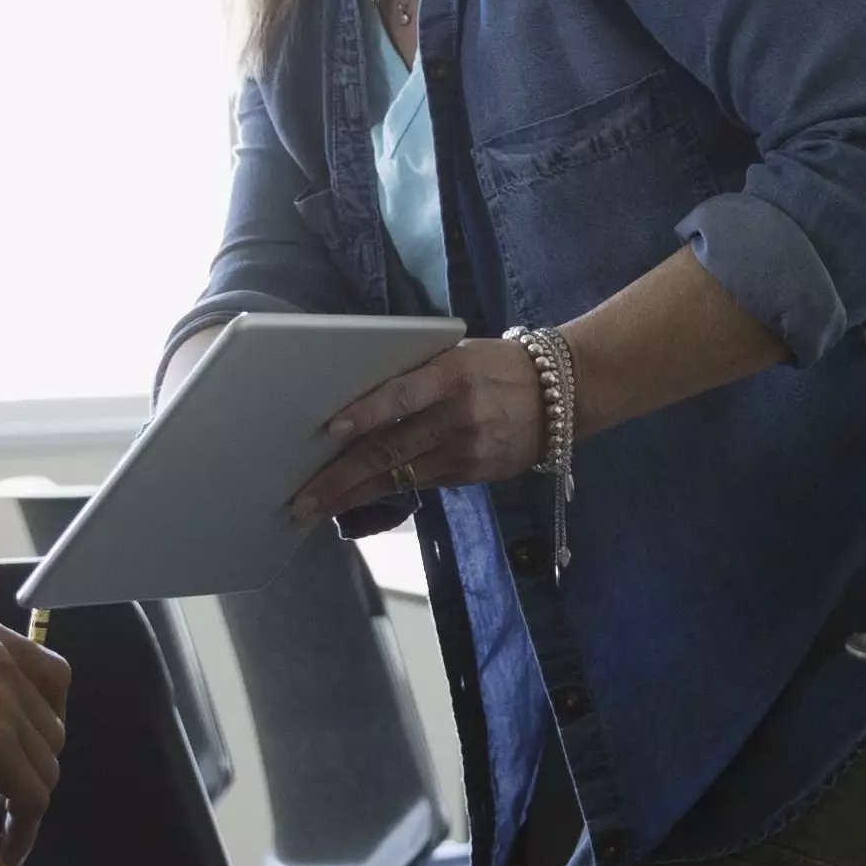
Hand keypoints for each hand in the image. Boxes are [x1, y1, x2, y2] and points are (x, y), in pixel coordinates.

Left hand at [289, 338, 550, 523]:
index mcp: (453, 375)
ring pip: (399, 476)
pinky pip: (420, 484)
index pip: (401, 395)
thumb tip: (357, 398)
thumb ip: (416, 375)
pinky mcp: (472, 474)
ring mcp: (466, 451)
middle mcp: (458, 416)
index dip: (366, 413)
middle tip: (301, 498)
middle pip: (390, 449)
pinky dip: (384, 494)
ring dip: (353, 495)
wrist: (563, 396)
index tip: (329, 429)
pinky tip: (354, 503)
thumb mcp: (461, 355)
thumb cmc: (498, 365)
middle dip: (340, 477)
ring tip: (315, 510)